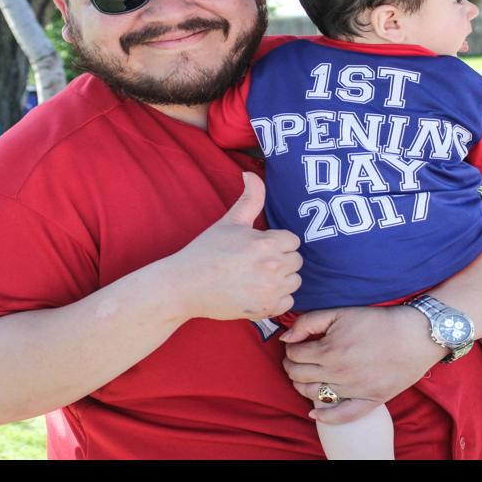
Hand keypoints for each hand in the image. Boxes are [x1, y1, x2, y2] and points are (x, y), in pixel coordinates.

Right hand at [157, 172, 302, 321]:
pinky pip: (288, 302)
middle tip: (256, 263)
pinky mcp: (265, 309)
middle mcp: (272, 267)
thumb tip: (251, 173)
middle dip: (281, 260)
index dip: (277, 243)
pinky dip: (276, 299)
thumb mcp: (229, 222)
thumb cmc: (206, 252)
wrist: (185, 286)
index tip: (259, 248)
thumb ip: (250, 198)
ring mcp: (270, 290)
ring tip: (257, 277)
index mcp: (266, 243)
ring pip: (294, 282)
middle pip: (296, 261)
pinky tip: (257, 292)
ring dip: (281, 280)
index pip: (293, 241)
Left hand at [278, 305, 444, 424]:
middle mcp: (337, 373)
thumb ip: (308, 322)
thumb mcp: (341, 313)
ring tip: (306, 376)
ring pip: (312, 395)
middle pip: (298, 375)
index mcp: (329, 350)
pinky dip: (325, 417)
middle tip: (296, 360)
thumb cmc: (379, 322)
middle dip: (291, 366)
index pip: (294, 355)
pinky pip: (342, 416)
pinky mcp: (369, 401)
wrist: (415, 336)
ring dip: (302, 386)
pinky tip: (315, 413)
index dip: (291, 348)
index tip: (297, 345)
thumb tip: (286, 338)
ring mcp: (353, 390)